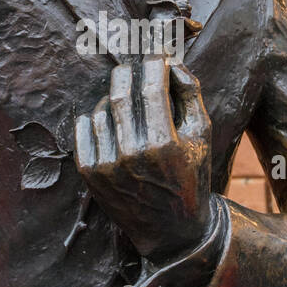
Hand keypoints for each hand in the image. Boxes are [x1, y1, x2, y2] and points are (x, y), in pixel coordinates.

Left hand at [74, 57, 212, 263]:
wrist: (172, 231)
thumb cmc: (191, 177)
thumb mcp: (202, 135)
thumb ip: (190, 93)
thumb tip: (172, 61)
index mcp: (164, 145)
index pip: (151, 88)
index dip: (152, 64)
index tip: (154, 56)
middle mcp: (132, 155)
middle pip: (119, 95)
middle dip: (125, 73)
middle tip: (130, 67)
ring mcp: (107, 166)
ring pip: (100, 111)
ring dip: (111, 97)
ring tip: (124, 100)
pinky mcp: (90, 175)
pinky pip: (84, 130)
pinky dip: (94, 118)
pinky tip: (108, 119)